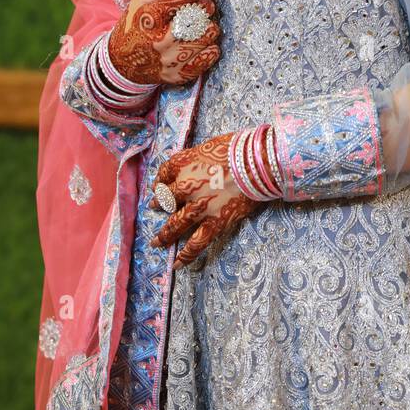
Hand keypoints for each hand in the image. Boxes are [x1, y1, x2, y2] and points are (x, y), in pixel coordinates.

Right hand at [108, 0, 220, 87]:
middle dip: (204, 3)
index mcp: (151, 15)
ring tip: (195, 24)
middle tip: (194, 5)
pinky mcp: (181, 74)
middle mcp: (162, 39)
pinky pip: (212, 54)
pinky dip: (209, 45)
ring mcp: (172, 59)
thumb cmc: (136, 23)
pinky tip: (195, 42)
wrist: (122, 63)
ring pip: (211, 32)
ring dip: (207, 24)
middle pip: (204, 11)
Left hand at [149, 134, 259, 268]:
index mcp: (183, 164)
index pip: (164, 173)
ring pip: (174, 225)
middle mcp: (185, 186)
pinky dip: (185, 255)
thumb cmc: (237, 148)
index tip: (159, 185)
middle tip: (153, 208)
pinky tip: (176, 264)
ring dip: (164, 236)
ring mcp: (197, 207)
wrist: (256, 163)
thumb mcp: (210, 146)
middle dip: (158, 205)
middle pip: (165, 199)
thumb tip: (197, 165)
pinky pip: (196, 244)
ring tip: (156, 243)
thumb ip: (198, 159)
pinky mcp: (213, 223)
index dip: (160, 180)